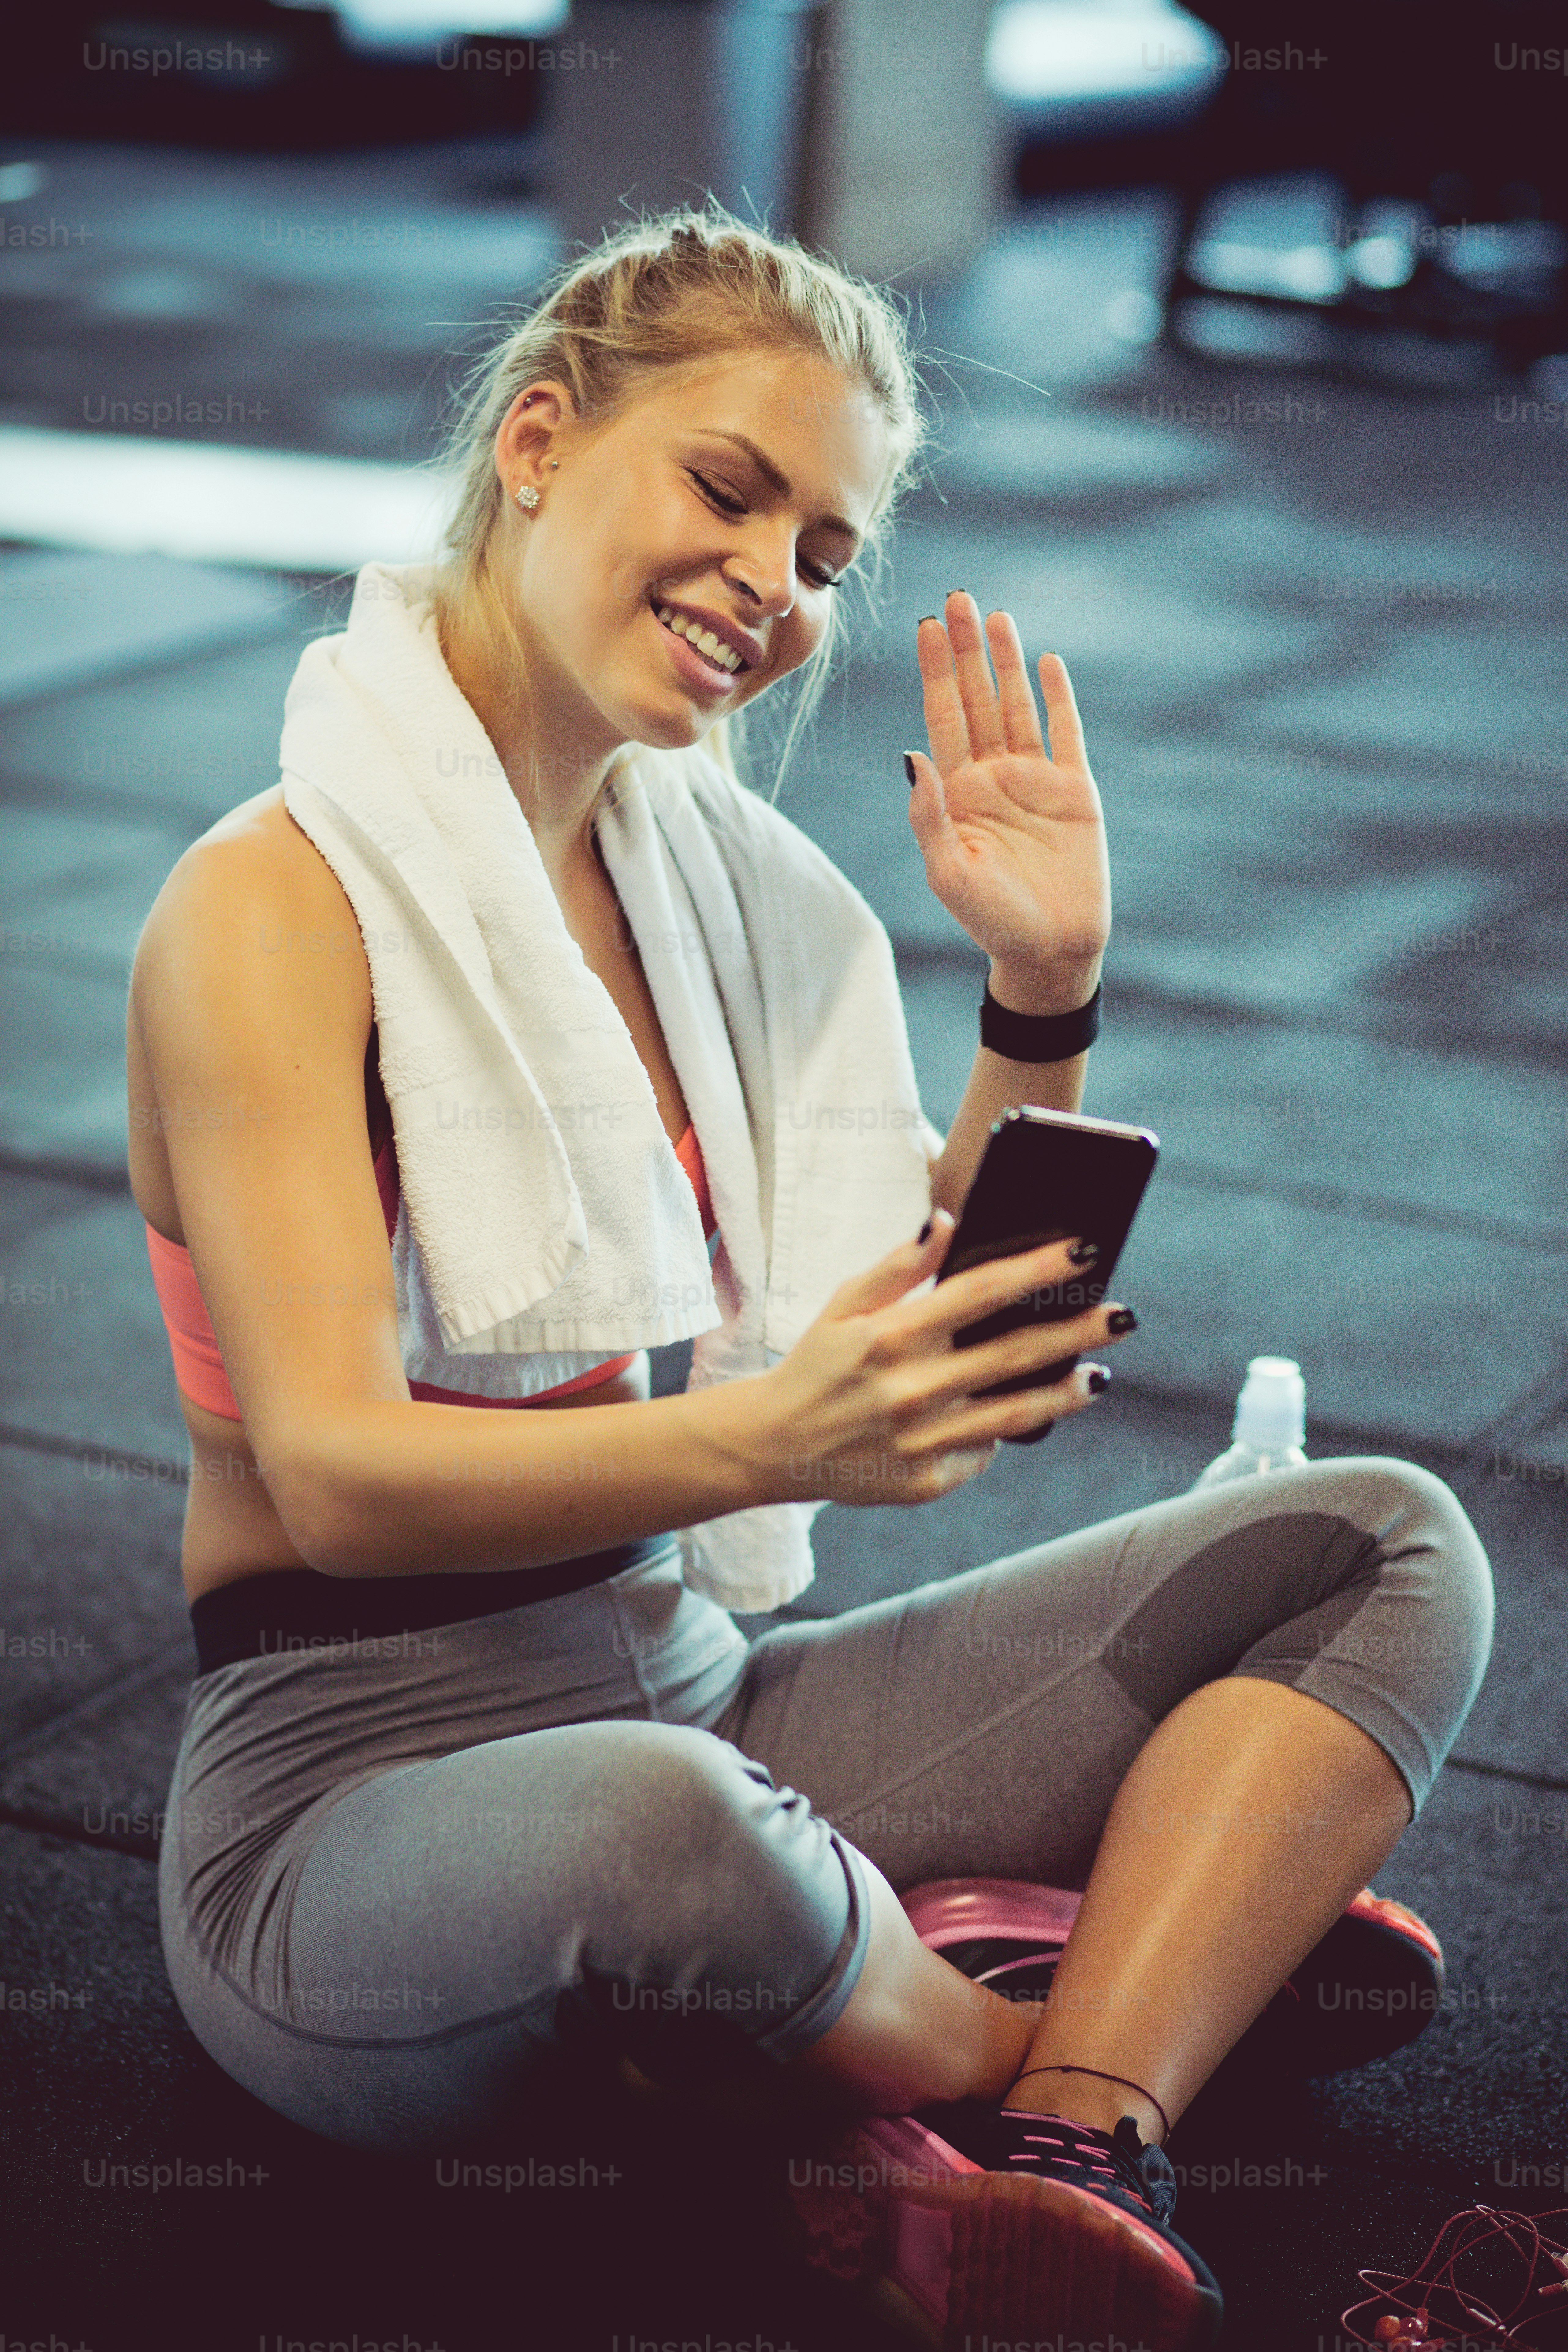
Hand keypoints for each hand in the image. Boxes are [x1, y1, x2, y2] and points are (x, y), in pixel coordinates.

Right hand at [748, 1209, 1133, 1507]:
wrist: (772, 1446)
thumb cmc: (815, 1365)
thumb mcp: (842, 1305)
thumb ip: (897, 1266)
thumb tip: (945, 1219)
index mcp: (890, 1336)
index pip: (979, 1292)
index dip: (1037, 1271)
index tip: (1085, 1252)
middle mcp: (910, 1389)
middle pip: (1013, 1353)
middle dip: (1076, 1332)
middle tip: (1123, 1316)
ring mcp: (921, 1440)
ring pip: (1014, 1414)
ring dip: (1065, 1393)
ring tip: (1098, 1377)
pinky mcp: (925, 1481)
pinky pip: (981, 1455)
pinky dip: (1002, 1434)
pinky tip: (1016, 1418)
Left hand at [907, 593, 1110, 998]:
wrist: (1049, 951)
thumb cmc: (990, 919)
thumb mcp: (948, 871)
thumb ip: (928, 814)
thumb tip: (909, 754)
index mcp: (958, 793)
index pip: (941, 718)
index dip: (934, 671)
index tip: (925, 628)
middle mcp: (993, 776)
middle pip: (976, 699)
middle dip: (966, 650)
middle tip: (957, 598)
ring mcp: (1035, 780)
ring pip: (1017, 706)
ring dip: (1006, 662)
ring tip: (995, 617)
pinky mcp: (1074, 791)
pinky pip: (1065, 734)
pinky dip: (1058, 698)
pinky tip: (1047, 664)